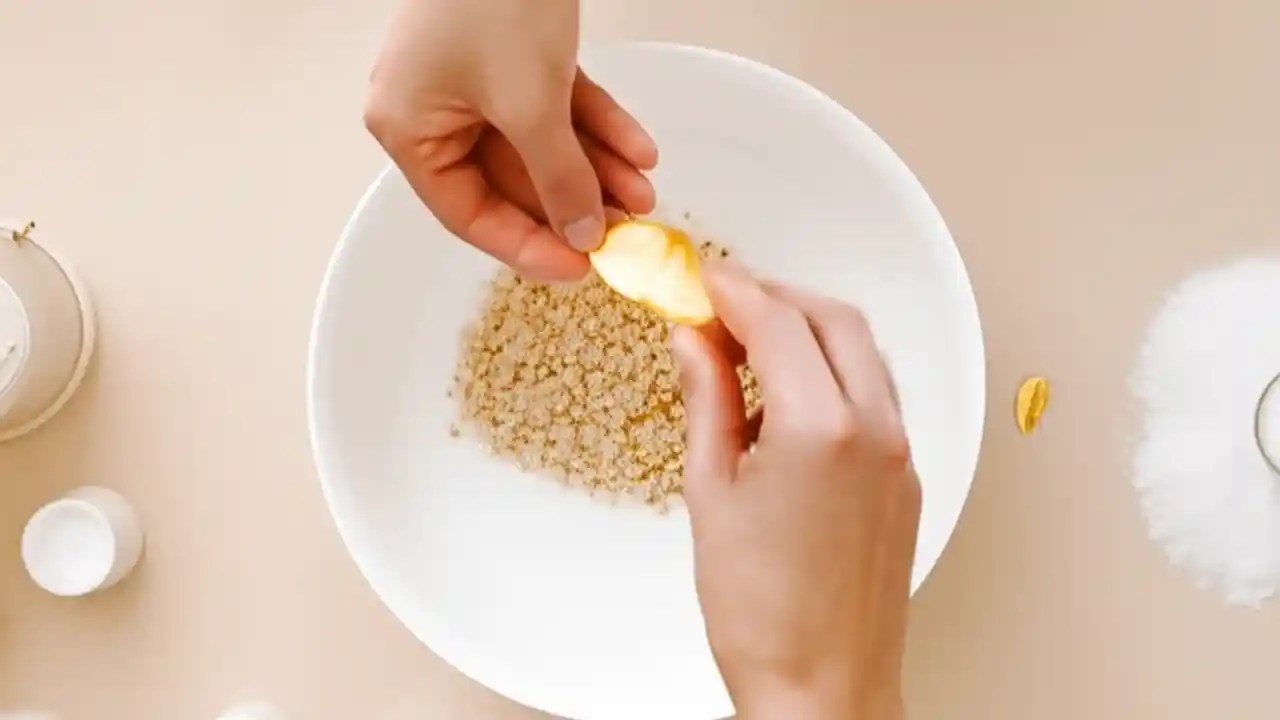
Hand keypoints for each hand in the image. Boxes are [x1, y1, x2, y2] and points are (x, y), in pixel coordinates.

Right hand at [363, 0, 657, 281]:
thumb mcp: (529, 104)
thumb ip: (558, 177)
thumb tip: (584, 234)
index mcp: (409, 128)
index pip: (468, 213)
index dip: (526, 246)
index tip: (579, 268)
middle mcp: (434, 110)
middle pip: (511, 182)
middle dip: (575, 203)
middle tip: (623, 234)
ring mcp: (473, 82)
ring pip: (540, 146)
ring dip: (596, 169)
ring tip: (645, 194)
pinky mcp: (510, 56)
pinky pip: (554, 108)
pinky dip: (596, 126)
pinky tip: (640, 151)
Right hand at [671, 260, 920, 719]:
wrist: (823, 689)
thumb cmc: (762, 614)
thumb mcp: (710, 492)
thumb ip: (708, 402)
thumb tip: (696, 343)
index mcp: (821, 428)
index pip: (777, 321)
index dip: (733, 290)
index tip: (703, 279)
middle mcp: (875, 429)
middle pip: (833, 318)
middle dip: (777, 296)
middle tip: (724, 302)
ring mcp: (901, 453)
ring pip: (863, 351)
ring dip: (811, 328)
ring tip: (751, 345)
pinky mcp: (907, 478)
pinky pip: (876, 393)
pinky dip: (834, 370)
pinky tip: (787, 395)